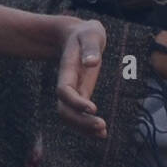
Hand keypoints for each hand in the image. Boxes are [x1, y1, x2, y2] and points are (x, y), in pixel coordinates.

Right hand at [55, 17, 107, 136]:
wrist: (77, 35)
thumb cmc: (86, 33)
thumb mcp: (91, 33)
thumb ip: (91, 47)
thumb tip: (92, 63)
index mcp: (67, 70)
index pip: (64, 91)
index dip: (75, 102)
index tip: (93, 108)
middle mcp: (68, 84)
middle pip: (64, 110)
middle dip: (80, 121)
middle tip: (102, 126)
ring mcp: (74, 91)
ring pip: (69, 117)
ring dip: (83, 128)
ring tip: (103, 133)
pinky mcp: (82, 94)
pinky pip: (79, 115)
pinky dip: (87, 126)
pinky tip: (102, 133)